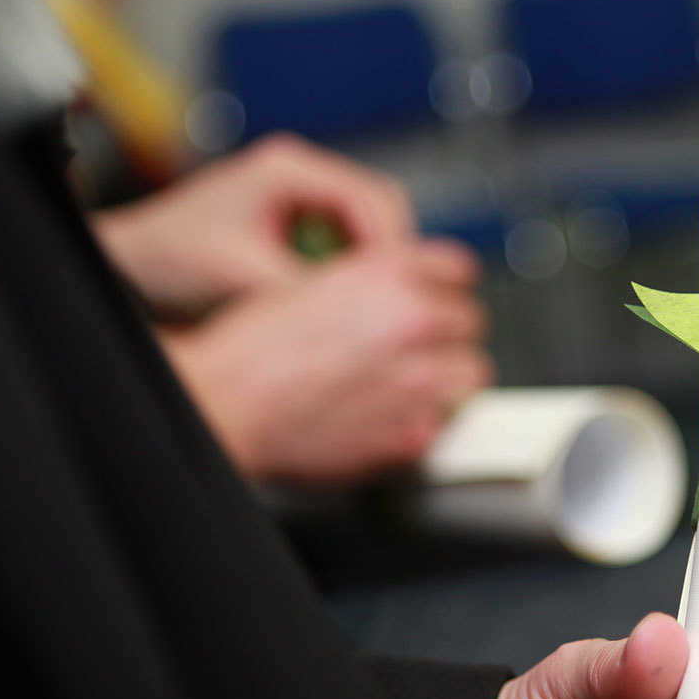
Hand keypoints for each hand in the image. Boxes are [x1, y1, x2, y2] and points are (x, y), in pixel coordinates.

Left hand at [94, 133, 418, 315]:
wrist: (133, 260)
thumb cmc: (171, 254)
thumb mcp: (243, 275)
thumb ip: (305, 288)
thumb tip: (361, 309)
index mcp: (289, 167)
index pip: (374, 198)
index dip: (394, 246)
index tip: (400, 288)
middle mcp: (299, 171)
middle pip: (379, 207)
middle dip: (389, 255)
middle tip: (393, 301)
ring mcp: (298, 193)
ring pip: (366, 224)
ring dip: (369, 263)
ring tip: (366, 304)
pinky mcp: (293, 217)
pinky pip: (342, 240)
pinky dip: (346, 267)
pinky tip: (336, 297)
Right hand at [158, 239, 491, 485]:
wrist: (227, 403)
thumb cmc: (251, 351)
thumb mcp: (312, 284)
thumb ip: (369, 285)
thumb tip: (401, 293)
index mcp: (387, 273)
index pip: (458, 268)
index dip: (444, 286)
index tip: (439, 298)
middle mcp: (413, 320)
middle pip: (470, 321)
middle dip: (445, 335)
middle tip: (417, 348)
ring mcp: (419, 379)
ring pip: (472, 374)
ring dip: (447, 379)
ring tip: (411, 386)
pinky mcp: (413, 431)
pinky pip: (444, 423)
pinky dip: (423, 423)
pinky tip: (391, 417)